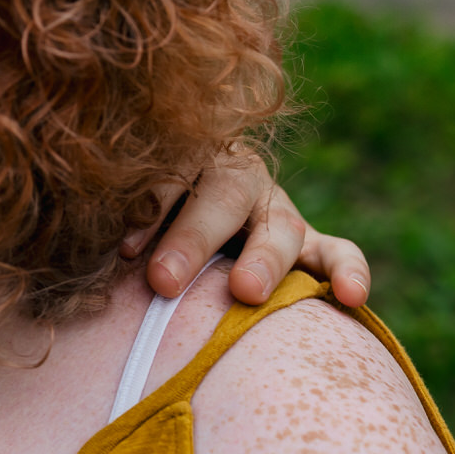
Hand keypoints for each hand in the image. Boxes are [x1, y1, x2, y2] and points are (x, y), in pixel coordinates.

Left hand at [119, 151, 371, 307]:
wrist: (196, 214)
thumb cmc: (146, 220)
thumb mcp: (132, 208)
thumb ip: (123, 218)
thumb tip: (103, 249)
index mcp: (185, 155)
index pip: (168, 174)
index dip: (149, 209)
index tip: (127, 252)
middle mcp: (235, 175)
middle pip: (220, 195)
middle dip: (192, 238)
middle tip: (164, 280)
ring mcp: (276, 207)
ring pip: (278, 223)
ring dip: (262, 258)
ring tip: (247, 292)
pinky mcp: (310, 241)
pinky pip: (339, 251)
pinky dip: (348, 271)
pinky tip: (351, 297)